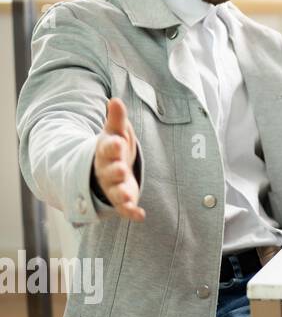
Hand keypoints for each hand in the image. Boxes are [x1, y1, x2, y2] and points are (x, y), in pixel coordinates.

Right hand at [93, 98, 144, 220]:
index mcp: (106, 152)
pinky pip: (124, 208)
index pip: (107, 148)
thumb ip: (116, 119)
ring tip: (128, 198)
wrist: (107, 168)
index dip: (112, 146)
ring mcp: (113, 186)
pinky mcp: (122, 199)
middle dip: (115, 171)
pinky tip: (140, 216)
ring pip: (115, 192)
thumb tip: (115, 100)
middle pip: (109, 172)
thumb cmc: (115, 147)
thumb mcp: (115, 132)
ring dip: (121, 195)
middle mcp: (107, 171)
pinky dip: (131, 212)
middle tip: (122, 169)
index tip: (118, 142)